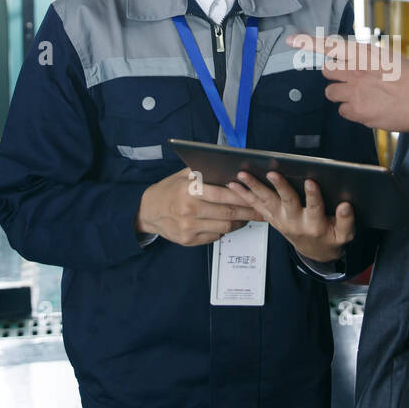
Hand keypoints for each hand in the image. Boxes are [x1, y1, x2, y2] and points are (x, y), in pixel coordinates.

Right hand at [135, 166, 260, 246]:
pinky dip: (225, 230)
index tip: (257, 196)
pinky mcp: (189, 240)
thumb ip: (205, 172)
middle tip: (261, 210)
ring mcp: (189, 227)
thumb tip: (231, 167)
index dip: (244, 196)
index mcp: (190, 190)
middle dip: (249, 212)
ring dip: (240, 222)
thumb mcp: (183, 175)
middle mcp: (189, 210)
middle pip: (228, 213)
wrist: (147, 212)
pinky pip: (215, 237)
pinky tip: (229, 223)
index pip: (224, 194)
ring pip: (225, 227)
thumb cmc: (169, 190)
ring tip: (247, 216)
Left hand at [227, 171, 353, 261]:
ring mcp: (281, 220)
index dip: (313, 195)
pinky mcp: (272, 219)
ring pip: (266, 202)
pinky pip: (256, 206)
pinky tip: (234, 184)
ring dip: (254, 188)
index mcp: (315, 224)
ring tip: (242, 175)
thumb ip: (347, 220)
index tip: (310, 181)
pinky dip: (244, 195)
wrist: (315, 252)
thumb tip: (346, 206)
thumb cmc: (330, 238)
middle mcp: (295, 222)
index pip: (315, 208)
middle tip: (273, 173)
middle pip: (287, 202)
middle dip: (280, 187)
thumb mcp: (345, 234)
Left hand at [286, 32, 408, 132]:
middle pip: (327, 71)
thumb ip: (367, 59)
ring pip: (332, 93)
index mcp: (366, 53)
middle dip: (335, 75)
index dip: (308, 42)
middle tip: (352, 79)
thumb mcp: (390, 58)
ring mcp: (355, 92)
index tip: (291, 40)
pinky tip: (370, 108)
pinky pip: (343, 111)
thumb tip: (353, 62)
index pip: (330, 44)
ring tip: (364, 95)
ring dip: (342, 94)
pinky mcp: (358, 112)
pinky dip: (352, 111)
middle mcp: (356, 70)